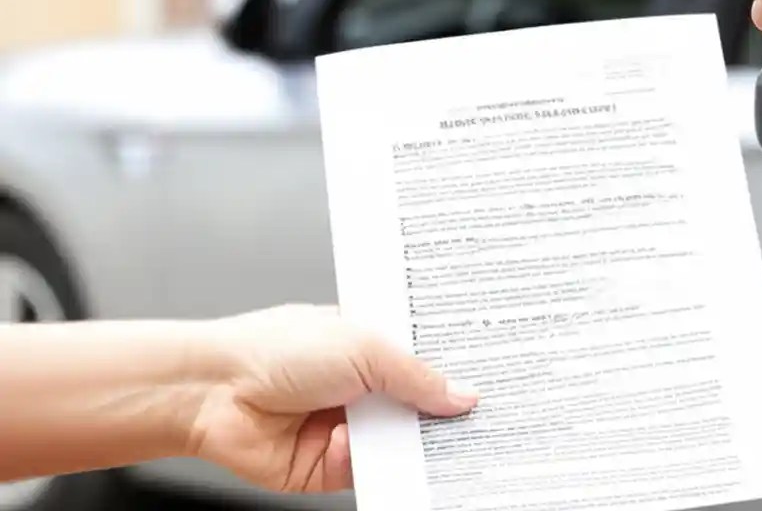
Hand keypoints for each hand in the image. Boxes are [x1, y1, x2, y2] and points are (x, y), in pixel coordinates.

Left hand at [189, 304, 477, 493]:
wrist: (213, 391)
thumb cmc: (274, 349)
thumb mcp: (364, 347)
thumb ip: (417, 375)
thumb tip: (463, 395)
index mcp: (368, 347)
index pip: (423, 361)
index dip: (454, 370)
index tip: (492, 376)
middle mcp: (359, 387)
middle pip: (417, 405)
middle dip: (444, 412)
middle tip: (483, 414)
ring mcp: (346, 427)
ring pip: (399, 442)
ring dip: (416, 441)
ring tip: (443, 436)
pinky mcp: (330, 466)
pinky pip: (370, 470)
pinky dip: (378, 464)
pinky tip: (375, 449)